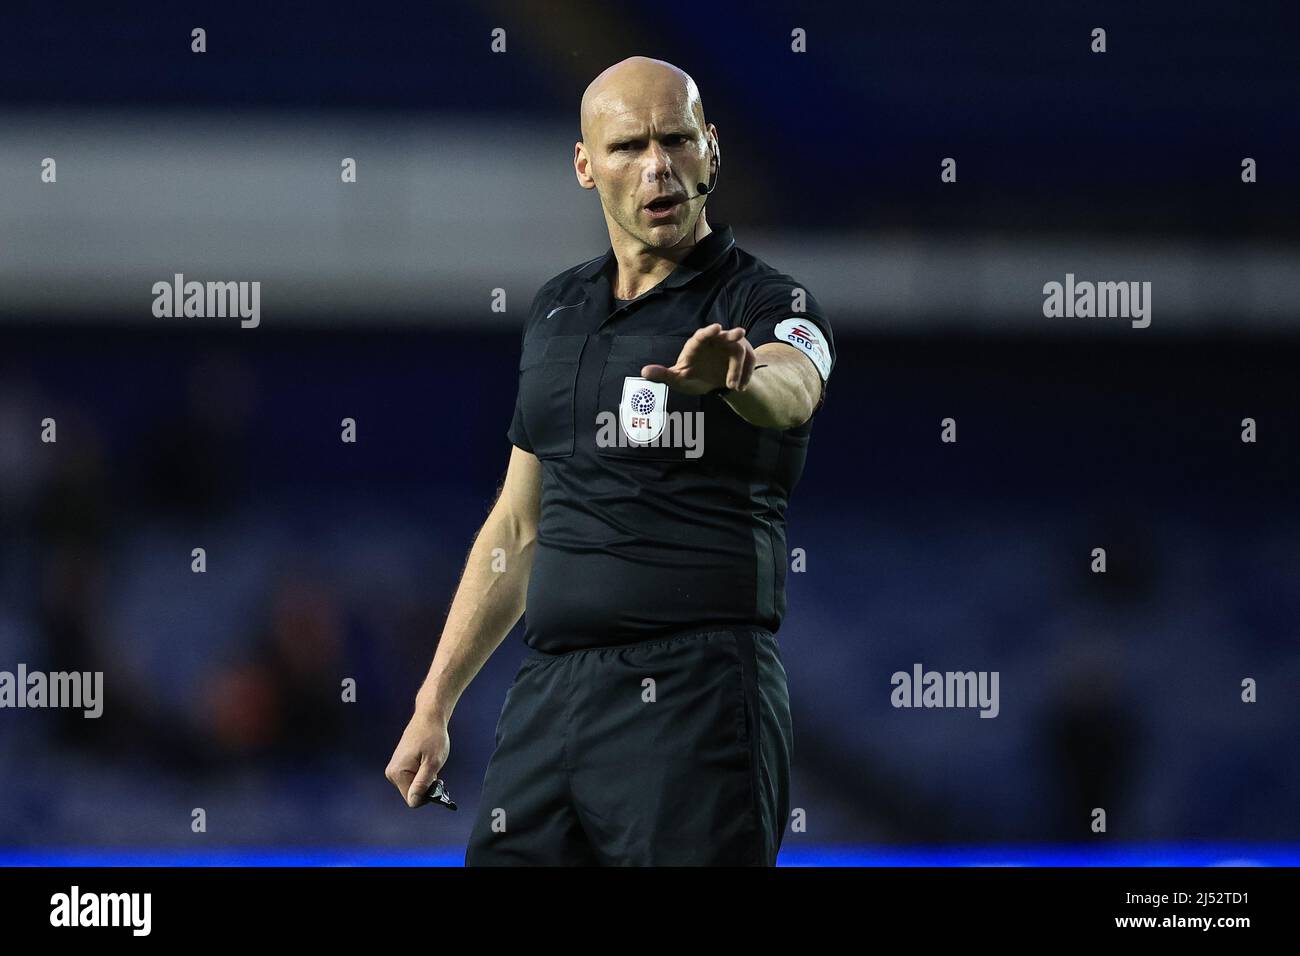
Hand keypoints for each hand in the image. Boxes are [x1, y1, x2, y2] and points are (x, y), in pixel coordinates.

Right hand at [385, 711, 450, 807]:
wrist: (429, 717)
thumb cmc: (432, 737)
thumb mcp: (433, 762)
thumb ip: (423, 783)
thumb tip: (414, 801)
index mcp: (398, 773)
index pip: (413, 800)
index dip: (427, 793)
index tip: (436, 779)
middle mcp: (392, 773)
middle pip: (412, 794)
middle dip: (426, 786)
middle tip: (434, 768)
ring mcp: (394, 768)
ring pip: (413, 786)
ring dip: (424, 779)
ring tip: (429, 761)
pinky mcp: (399, 765)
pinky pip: (412, 778)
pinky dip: (421, 773)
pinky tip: (425, 760)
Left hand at [641, 323, 755, 395]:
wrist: (714, 386)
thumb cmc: (692, 377)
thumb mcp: (678, 380)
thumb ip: (663, 375)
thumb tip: (643, 373)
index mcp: (698, 345)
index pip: (702, 335)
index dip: (709, 331)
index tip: (716, 328)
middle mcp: (716, 342)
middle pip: (726, 334)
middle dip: (733, 334)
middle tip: (741, 333)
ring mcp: (732, 348)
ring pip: (739, 351)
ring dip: (737, 369)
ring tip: (732, 386)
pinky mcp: (745, 356)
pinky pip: (749, 363)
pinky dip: (745, 375)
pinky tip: (739, 388)